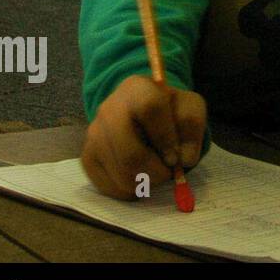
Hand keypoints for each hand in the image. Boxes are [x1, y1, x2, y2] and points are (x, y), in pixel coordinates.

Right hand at [81, 75, 206, 199]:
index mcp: (137, 89)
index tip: (175, 156)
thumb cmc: (169, 110)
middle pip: (130, 154)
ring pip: (121, 174)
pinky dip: (131, 190)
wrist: (141, 112)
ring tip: (156, 172)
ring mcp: (94, 134)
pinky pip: (109, 187)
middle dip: (156, 171)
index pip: (150, 109)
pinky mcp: (87, 157)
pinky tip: (141, 177)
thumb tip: (185, 159)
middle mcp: (109, 109)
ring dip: (146, 182)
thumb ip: (192, 127)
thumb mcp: (189, 108)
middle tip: (168, 172)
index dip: (166, 137)